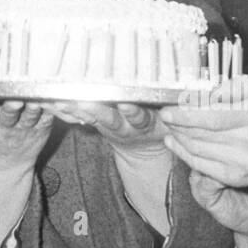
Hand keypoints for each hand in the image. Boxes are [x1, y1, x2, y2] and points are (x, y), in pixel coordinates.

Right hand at [0, 96, 53, 173]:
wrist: (8, 161)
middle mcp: (6, 124)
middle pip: (8, 115)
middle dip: (10, 108)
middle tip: (13, 100)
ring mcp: (26, 126)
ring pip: (29, 117)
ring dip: (32, 110)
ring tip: (34, 102)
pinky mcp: (42, 127)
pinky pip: (47, 119)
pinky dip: (50, 113)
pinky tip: (52, 104)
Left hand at [48, 101, 167, 154]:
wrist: (144, 148)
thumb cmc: (161, 124)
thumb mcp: (172, 122)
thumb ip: (177, 112)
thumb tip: (194, 99)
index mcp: (144, 122)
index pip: (139, 116)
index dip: (131, 111)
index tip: (125, 104)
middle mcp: (125, 125)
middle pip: (110, 118)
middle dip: (96, 110)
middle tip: (84, 102)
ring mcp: (110, 126)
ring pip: (92, 118)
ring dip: (77, 109)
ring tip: (63, 101)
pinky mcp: (97, 125)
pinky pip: (80, 117)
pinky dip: (67, 109)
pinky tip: (53, 101)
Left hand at [161, 81, 247, 208]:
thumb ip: (238, 86)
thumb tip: (210, 93)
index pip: (213, 116)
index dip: (186, 114)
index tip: (169, 108)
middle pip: (203, 134)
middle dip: (178, 124)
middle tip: (165, 116)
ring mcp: (244, 162)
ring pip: (199, 150)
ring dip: (178, 138)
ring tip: (169, 127)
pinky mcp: (237, 177)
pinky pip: (202, 166)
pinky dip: (184, 154)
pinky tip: (175, 143)